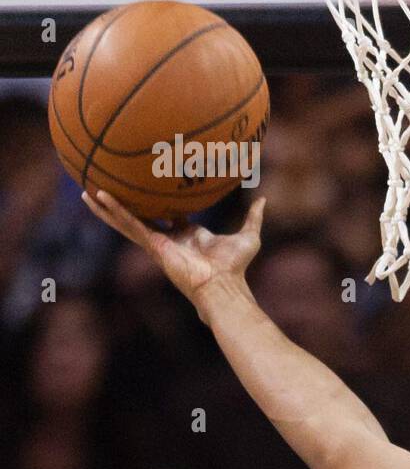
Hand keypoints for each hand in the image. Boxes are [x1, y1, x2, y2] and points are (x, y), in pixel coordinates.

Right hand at [82, 190, 264, 315]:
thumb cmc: (235, 267)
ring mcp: (157, 242)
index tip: (152, 184)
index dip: (161, 200)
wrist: (223, 284)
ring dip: (108, 207)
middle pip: (141, 216)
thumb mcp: (248, 236)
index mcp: (187, 234)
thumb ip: (254, 217)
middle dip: (125, 205)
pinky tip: (98, 198)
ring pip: (127, 220)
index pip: (170, 213)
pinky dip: (114, 211)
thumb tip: (263, 200)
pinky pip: (130, 224)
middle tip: (107, 188)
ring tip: (88, 191)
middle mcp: (169, 238)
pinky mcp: (152, 245)